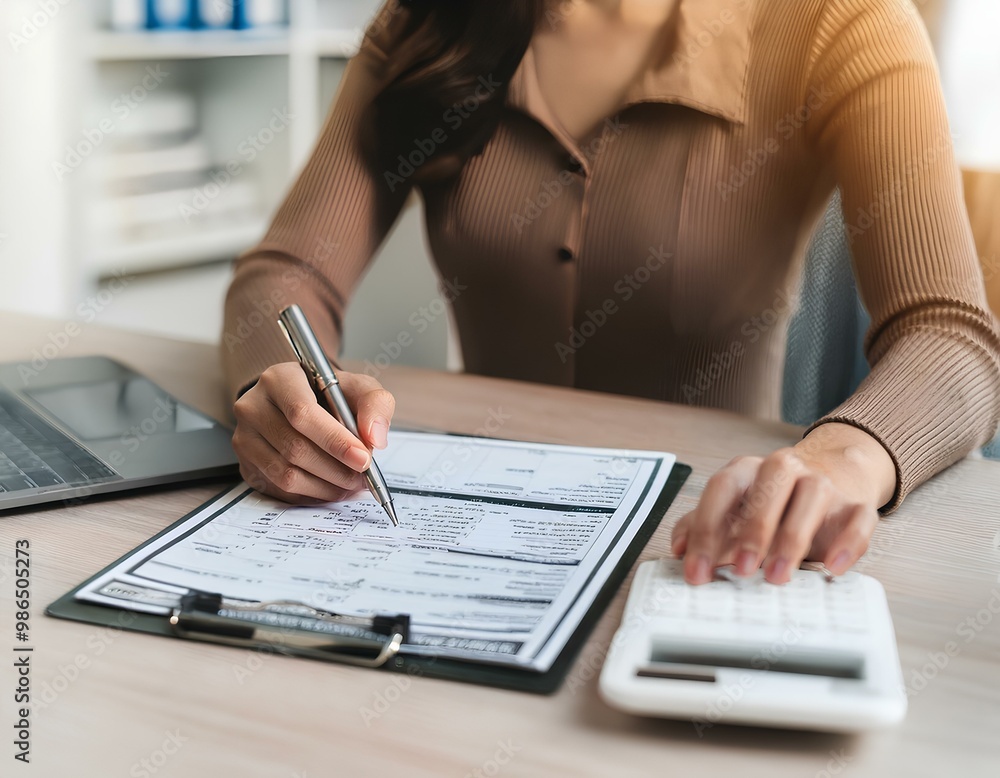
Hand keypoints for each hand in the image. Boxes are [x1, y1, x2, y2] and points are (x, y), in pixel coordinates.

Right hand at [232, 362, 394, 503]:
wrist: (302, 402)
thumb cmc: (329, 395)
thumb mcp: (358, 387)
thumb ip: (374, 405)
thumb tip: (373, 438)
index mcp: (279, 379)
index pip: (302, 413)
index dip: (335, 441)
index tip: (363, 458)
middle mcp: (253, 407)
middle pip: (294, 448)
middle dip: (336, 469)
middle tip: (362, 476)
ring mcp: (245, 438)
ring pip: (286, 474)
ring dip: (325, 486)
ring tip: (350, 484)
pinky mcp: (246, 464)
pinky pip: (279, 490)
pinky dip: (311, 495)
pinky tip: (331, 487)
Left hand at [670, 423, 895, 584]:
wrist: (830, 476)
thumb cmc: (770, 503)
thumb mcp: (731, 512)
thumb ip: (702, 527)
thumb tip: (679, 549)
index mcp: (747, 470)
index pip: (721, 489)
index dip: (705, 529)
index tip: (697, 570)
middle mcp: (784, 469)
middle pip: (768, 487)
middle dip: (752, 529)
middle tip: (740, 569)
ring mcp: (822, 483)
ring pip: (811, 497)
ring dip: (792, 539)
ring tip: (777, 576)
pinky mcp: (854, 504)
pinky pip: (859, 518)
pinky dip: (848, 543)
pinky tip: (833, 568)